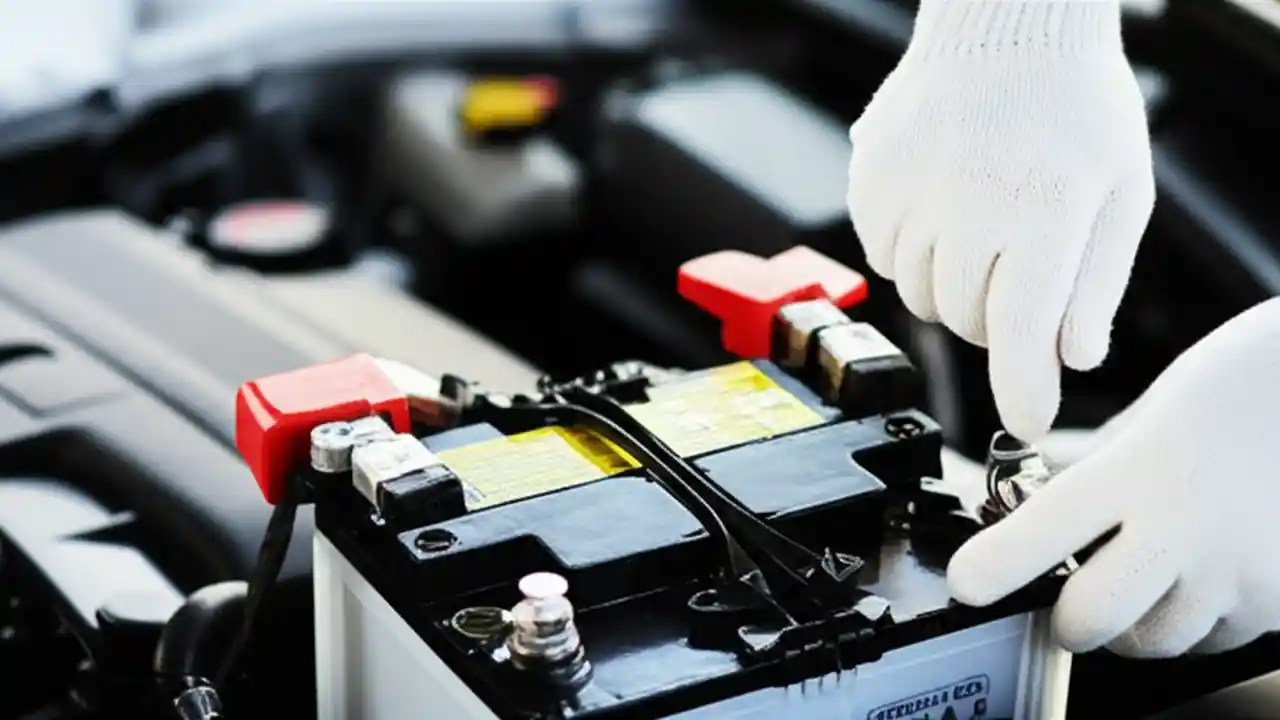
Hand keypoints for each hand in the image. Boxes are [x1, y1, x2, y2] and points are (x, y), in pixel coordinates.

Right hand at [847, 0, 1155, 440]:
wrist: (1005, 26)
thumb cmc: (1075, 105)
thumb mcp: (1120, 192)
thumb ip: (1096, 282)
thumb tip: (1071, 359)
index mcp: (1041, 209)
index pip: (1021, 330)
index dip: (1022, 389)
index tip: (1026, 423)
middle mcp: (967, 204)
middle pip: (966, 319)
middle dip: (994, 317)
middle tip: (1016, 272)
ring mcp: (909, 192)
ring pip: (918, 293)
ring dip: (950, 286)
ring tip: (979, 230)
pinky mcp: (870, 181)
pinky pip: (882, 255)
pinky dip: (912, 252)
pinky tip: (941, 209)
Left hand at [947, 299, 1279, 657]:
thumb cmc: (1248, 384)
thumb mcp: (1159, 410)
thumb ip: (1102, 466)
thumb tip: (1041, 503)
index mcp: (1143, 469)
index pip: (1046, 529)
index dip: (996, 565)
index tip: (968, 583)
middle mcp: (1186, 528)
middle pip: (1091, 618)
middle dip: (1069, 619)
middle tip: (1069, 597)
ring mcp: (1237, 573)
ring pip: (1152, 640)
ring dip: (1137, 621)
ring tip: (1156, 569)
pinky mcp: (1276, 603)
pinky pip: (1212, 640)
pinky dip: (1196, 620)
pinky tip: (1208, 570)